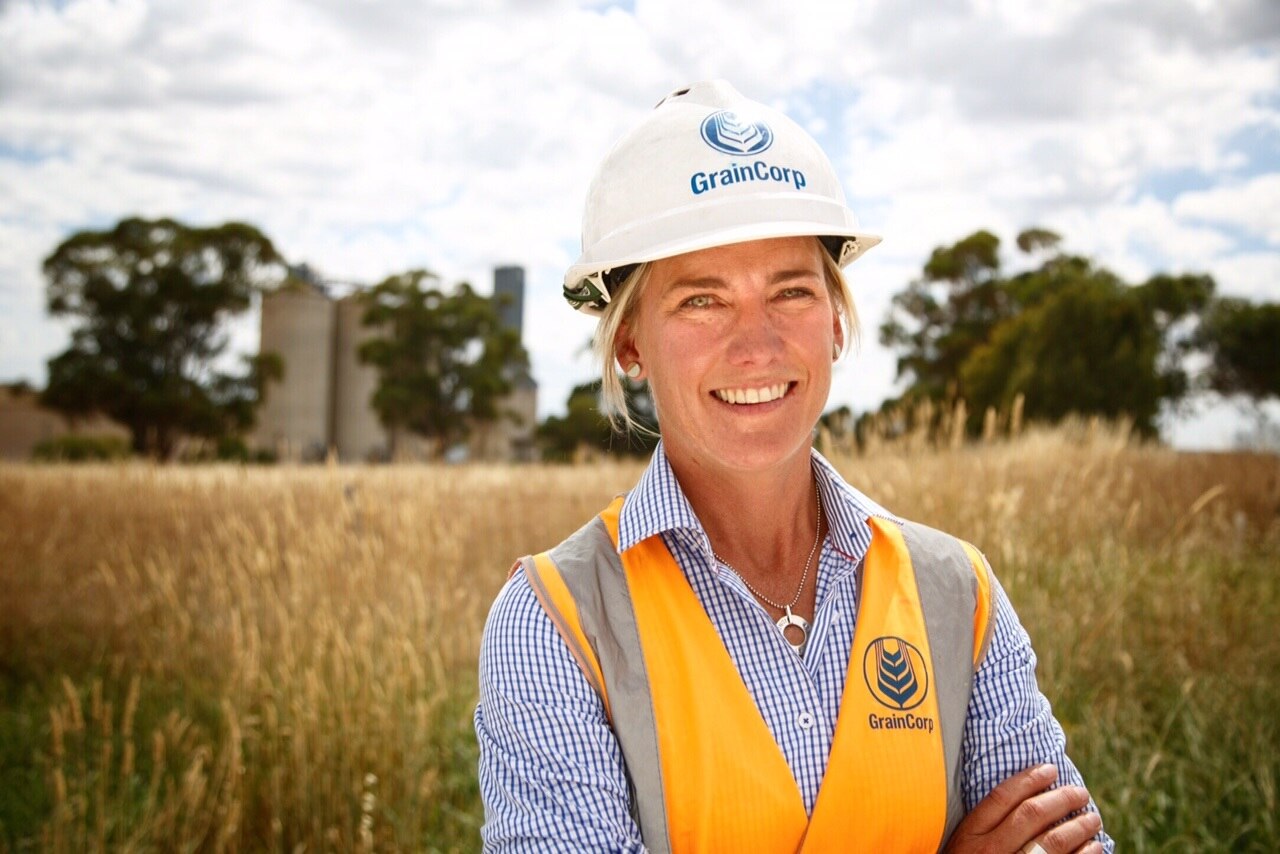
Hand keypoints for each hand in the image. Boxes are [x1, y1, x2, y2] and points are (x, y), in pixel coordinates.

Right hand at [943, 764, 1104, 853]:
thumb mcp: (962, 844)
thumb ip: (985, 826)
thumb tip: (1027, 799)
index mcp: (970, 835)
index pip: (1002, 797)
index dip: (1029, 779)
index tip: (1050, 769)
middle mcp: (990, 851)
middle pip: (1031, 815)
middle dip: (1061, 799)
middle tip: (1080, 793)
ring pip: (1052, 842)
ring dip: (1078, 827)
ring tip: (1093, 818)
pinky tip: (1095, 847)